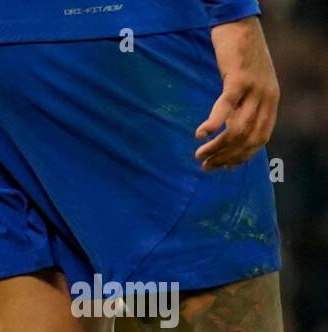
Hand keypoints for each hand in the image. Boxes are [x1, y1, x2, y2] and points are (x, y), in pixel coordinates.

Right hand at [195, 17, 278, 171]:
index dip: (241, 158)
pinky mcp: (239, 78)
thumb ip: (245, 105)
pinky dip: (214, 123)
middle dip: (225, 157)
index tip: (222, 168)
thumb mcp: (250, 83)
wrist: (240, 25)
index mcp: (270, 101)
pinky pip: (226, 106)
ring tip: (199, 155)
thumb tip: (228, 130)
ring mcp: (255, 88)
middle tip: (205, 166)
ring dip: (217, 146)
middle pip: (248, 138)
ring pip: (237, 128)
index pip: (260, 139)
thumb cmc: (239, 55)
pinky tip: (200, 134)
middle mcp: (267, 97)